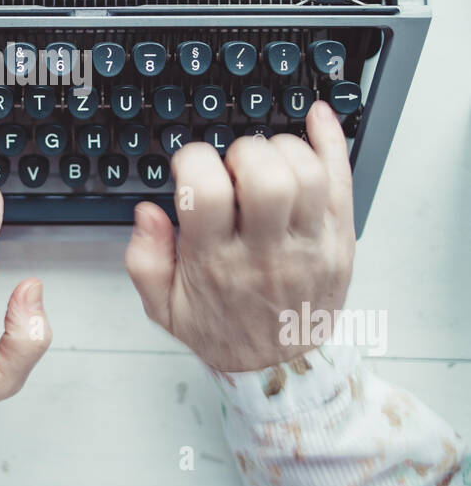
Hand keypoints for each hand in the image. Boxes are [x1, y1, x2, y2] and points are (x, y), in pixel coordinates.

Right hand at [125, 101, 354, 372]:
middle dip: (243, 152)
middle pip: (265, 177)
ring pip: (307, 174)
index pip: (206, 193)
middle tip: (232, 166)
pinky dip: (331, 141)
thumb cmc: (222, 330)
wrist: (279, 367)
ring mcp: (308, 245)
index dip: (194, 162)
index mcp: (215, 263)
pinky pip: (341, 180)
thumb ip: (144, 259)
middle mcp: (265, 253)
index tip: (191, 167)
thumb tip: (148, 213)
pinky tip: (317, 118)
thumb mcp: (163, 307)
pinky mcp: (338, 240)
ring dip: (282, 149)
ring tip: (264, 162)